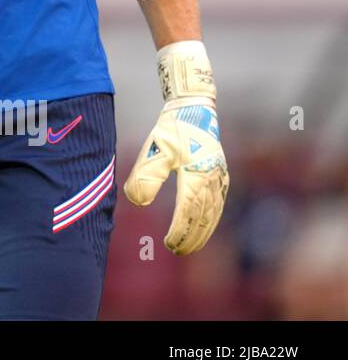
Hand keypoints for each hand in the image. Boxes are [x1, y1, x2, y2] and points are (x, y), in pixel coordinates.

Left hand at [123, 41, 228, 254]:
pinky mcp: (220, 175)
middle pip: (204, 217)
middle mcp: (213, 178)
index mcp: (197, 173)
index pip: (189, 211)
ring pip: (213, 212)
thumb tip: (138, 201)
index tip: (168, 244)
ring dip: (202, 231)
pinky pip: (218, 204)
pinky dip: (210, 219)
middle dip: (191, 236)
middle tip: (177, 250)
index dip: (180, 230)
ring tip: (189, 245)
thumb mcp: (155, 149)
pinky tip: (202, 226)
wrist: (193, 108)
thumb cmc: (172, 128)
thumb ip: (146, 175)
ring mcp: (220, 177)